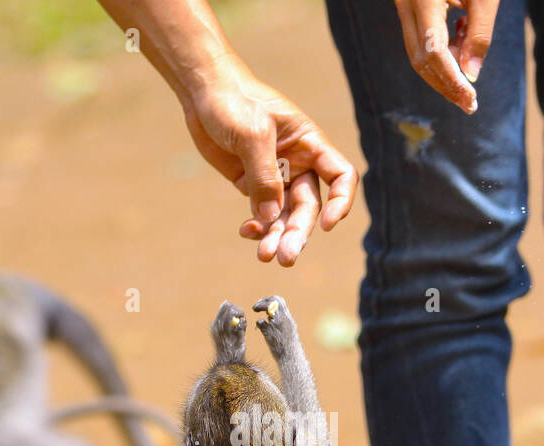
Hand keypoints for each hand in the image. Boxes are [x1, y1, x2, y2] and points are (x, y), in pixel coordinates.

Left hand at [184, 59, 357, 265]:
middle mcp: (298, 163)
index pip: (340, 176)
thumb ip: (264, 176)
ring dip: (276, 237)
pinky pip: (262, 213)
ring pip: (284, 215)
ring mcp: (275, 176)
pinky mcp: (251, 184)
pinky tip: (247, 232)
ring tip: (265, 256)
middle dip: (298, 232)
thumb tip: (272, 218)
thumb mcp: (252, 133)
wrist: (202, 91)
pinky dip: (257, 226)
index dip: (340, 202)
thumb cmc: (234, 100)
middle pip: (308, 206)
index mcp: (310, 144)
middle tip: (285, 257)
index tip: (327, 224)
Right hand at [392, 0, 497, 112]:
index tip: (470, 98)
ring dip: (444, 71)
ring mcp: (404, 6)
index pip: (433, 51)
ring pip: (417, 53)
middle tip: (468, 104)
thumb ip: (479, 34)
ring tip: (468, 69)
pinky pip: (420, 40)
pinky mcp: (409, 8)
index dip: (452, 78)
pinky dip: (442, 51)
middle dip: (445, 84)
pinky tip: (461, 37)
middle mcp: (407, 4)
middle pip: (420, 59)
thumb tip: (471, 76)